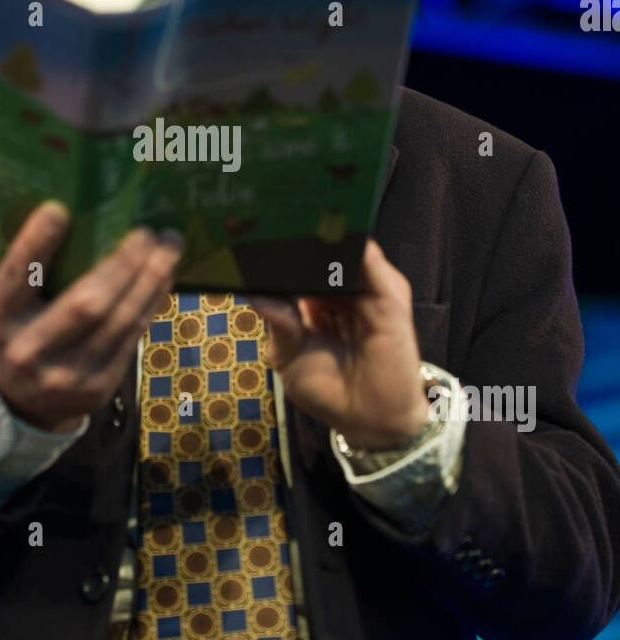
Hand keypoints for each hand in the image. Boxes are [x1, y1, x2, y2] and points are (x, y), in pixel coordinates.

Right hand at [0, 202, 182, 431]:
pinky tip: (163, 278)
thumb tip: (83, 216)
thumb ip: (31, 274)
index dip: (35, 244)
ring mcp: (64, 375)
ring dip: (150, 280)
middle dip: (122, 263)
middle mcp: (26, 352)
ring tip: (169, 248)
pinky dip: (151, 303)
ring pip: (119, 321)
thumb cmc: (18, 331)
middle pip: (85, 303)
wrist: (20, 401)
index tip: (59, 209)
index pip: (15, 278)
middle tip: (146, 231)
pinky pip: (132, 338)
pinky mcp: (97, 388)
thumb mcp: (6, 306)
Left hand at [246, 238, 425, 450]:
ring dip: (323, 235)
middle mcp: (341, 293)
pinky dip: (353, 246)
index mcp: (314, 304)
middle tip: (271, 219)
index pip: (294, 268)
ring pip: (344, 250)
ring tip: (297, 218)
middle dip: (297, 238)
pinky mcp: (388, 297)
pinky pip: (371, 261)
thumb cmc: (329, 392)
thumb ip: (279, 322)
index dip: (276, 254)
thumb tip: (254, 291)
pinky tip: (333, 237)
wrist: (372, 421)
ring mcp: (365, 292)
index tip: (250, 235)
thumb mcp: (290, 356)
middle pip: (320, 253)